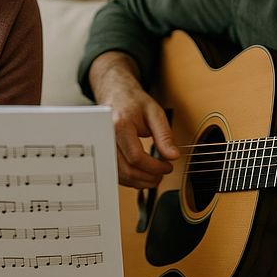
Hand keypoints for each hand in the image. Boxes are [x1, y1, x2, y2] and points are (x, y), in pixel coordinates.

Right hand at [89, 51, 178, 187]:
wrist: (116, 95)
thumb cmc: (134, 102)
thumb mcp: (155, 113)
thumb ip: (164, 135)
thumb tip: (173, 156)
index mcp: (120, 126)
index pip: (136, 157)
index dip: (154, 167)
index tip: (168, 166)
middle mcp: (107, 138)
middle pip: (127, 170)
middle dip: (148, 177)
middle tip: (163, 174)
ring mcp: (103, 147)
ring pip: (120, 176)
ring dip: (140, 181)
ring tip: (155, 176)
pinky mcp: (104, 154)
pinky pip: (116, 174)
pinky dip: (131, 179)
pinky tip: (143, 174)